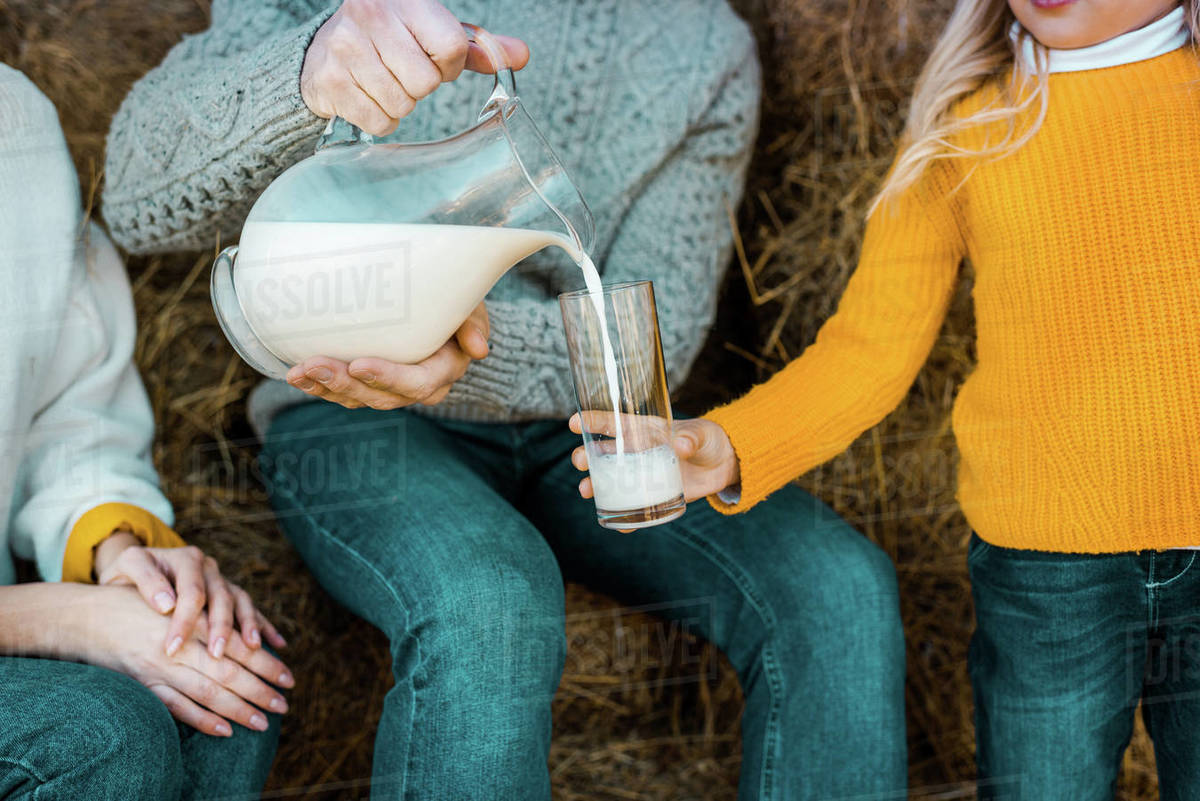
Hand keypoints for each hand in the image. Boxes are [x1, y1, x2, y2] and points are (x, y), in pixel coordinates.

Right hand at [61, 585, 293, 735]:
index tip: (288, 677)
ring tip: (262, 722)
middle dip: (260, 689)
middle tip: (284, 705)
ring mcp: (160, 665)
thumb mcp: (178, 600)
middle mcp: (181, 642)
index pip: (239, 644)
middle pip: (229, 670)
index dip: (266, 663)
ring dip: (238, 709)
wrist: (86, 613)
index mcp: (195, 619)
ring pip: (208, 690)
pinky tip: (224, 730)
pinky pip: (175, 706)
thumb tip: (253, 638)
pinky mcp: (142, 682)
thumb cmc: (138, 603)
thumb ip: (211, 617)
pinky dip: (202, 720)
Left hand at [95, 534, 286, 658]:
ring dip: (248, 626)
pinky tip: (278, 644)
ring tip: (251, 649)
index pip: (191, 592)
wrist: (136, 568)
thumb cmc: (127, 573)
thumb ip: (146, 580)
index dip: (184, 621)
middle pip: (222, 597)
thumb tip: (166, 604)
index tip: (171, 649)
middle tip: (214, 655)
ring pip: (241, 602)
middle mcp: (210, 568)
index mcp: (187, 559)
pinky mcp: (231, 593)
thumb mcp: (128, 566)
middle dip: (220, 628)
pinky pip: (252, 610)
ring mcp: (223, 580)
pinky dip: (265, 627)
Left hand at [285, 301, 489, 409]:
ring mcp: (389, 389)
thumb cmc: (456, 307)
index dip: (388, 377)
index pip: (416, 383)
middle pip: (380, 396)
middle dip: (345, 383)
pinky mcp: (369, 385)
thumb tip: (480, 348)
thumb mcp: (471, 310)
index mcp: (443, 373)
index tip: (359, 364)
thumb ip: (473, 324)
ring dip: (326, 387)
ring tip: (298, 372)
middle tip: (314, 365)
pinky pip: (343, 391)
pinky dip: (319, 385)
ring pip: (357, 398)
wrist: (444, 315)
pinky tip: (295, 375)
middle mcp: (415, 388)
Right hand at [301, 0, 529, 136]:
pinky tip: (369, 96)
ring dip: (401, 104)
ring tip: (384, 82)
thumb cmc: (390, 40)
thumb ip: (476, 47)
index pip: (452, 47)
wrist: (323, 50)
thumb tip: (522, 55)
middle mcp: (372, 16)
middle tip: (403, 73)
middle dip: (421, 87)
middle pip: (426, 82)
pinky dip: (380, 118)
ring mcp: (347, 48)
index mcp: (406, 0)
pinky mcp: (331, 81)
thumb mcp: (432, 32)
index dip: (449, 67)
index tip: (435, 64)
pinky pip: (379, 121)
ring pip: (403, 104)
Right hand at [568, 415, 740, 503]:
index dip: (594, 421)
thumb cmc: (709, 440)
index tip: (574, 423)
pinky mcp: (653, 495)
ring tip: (586, 491)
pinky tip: (617, 525)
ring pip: (610, 480)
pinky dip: (624, 518)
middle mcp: (637, 452)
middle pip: (604, 453)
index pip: (615, 423)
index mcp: (644, 430)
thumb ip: (691, 438)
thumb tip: (679, 446)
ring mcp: (643, 475)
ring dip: (595, 486)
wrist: (724, 465)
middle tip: (580, 462)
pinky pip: (633, 507)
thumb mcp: (702, 435)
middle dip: (586, 456)